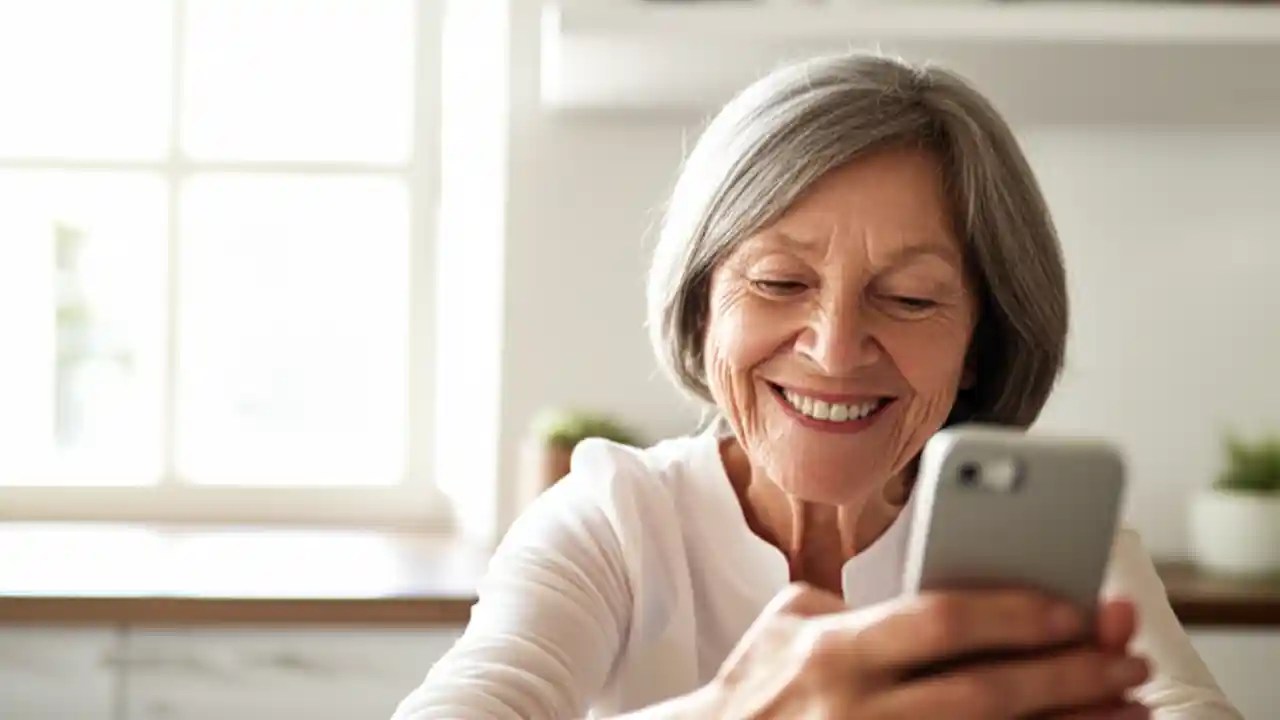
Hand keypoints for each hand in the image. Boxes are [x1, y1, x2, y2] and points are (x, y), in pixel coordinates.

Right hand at [698, 583, 1150, 718]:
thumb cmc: (757, 681)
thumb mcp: (790, 620)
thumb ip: (859, 596)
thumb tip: (945, 578)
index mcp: (832, 650)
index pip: (935, 621)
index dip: (1012, 612)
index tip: (1076, 605)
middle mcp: (854, 709)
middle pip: (982, 693)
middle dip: (1066, 675)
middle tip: (1128, 658)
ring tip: (1129, 708)